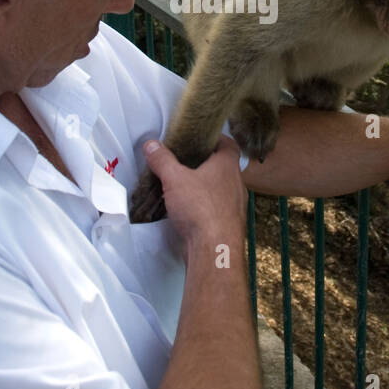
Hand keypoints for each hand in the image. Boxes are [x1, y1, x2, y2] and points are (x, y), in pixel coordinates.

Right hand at [141, 137, 247, 254]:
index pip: (228, 144)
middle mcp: (237, 184)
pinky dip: (204, 207)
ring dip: (205, 188)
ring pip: (220, 190)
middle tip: (185, 163)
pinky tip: (188, 211)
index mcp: (228, 166)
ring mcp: (235, 206)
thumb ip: (163, 160)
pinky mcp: (229, 225)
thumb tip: (151, 144)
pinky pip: (217, 209)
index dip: (215, 139)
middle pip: (223, 167)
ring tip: (183, 187)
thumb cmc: (200, 207)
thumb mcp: (174, 179)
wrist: (215, 249)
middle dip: (205, 165)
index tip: (199, 139)